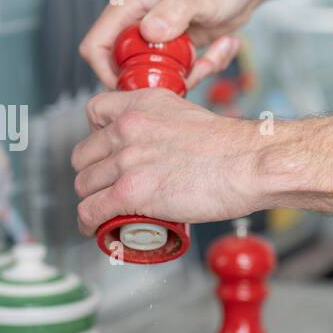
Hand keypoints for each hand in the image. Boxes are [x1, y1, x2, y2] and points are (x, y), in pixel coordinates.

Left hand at [72, 90, 264, 236]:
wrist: (248, 164)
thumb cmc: (233, 148)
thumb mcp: (189, 115)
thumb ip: (167, 123)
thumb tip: (165, 145)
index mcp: (142, 105)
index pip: (94, 112)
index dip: (96, 135)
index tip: (106, 150)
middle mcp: (128, 128)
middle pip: (84, 155)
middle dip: (93, 173)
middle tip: (109, 186)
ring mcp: (126, 161)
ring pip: (84, 185)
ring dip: (92, 200)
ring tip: (105, 211)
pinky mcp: (130, 192)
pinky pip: (90, 210)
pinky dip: (89, 222)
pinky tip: (95, 228)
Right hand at [79, 0, 264, 89]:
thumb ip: (174, 12)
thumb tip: (148, 32)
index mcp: (130, 4)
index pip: (96, 46)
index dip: (107, 73)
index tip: (137, 86)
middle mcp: (137, 22)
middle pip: (124, 68)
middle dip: (156, 79)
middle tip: (188, 74)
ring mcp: (156, 37)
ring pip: (156, 75)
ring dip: (187, 75)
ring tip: (213, 56)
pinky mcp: (175, 48)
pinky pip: (180, 73)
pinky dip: (203, 69)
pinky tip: (222, 47)